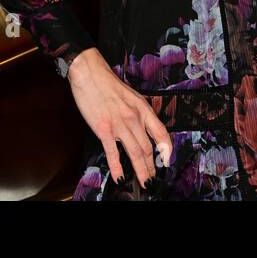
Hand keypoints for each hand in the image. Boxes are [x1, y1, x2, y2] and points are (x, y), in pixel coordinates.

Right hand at [66, 47, 170, 186]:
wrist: (90, 74)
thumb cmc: (109, 85)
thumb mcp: (131, 96)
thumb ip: (138, 113)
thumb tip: (143, 129)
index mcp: (142, 108)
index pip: (161, 132)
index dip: (166, 148)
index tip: (167, 160)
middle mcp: (134, 118)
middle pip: (147, 148)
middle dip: (151, 167)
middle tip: (153, 179)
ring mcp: (119, 124)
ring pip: (135, 153)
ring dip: (140, 171)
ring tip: (144, 183)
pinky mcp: (103, 129)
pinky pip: (113, 152)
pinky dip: (117, 167)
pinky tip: (120, 177)